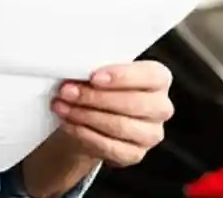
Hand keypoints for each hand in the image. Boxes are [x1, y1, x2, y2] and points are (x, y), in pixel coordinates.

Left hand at [50, 60, 173, 166]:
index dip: (121, 76)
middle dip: (95, 97)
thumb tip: (76, 71)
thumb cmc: (101, 88)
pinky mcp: (136, 154)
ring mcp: (151, 134)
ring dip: (85, 115)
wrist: (92, 117)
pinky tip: (69, 123)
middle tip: (67, 92)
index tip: (93, 77)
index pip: (150, 76)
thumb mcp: (101, 72)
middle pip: (132, 103)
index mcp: (158, 79)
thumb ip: (97, 69)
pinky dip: (85, 134)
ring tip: (62, 106)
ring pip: (120, 126)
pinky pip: (111, 147)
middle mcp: (161, 107)